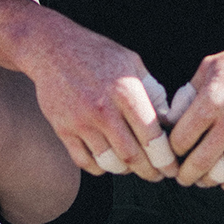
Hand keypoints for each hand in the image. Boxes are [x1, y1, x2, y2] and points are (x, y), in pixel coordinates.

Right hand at [23, 25, 177, 183]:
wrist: (51, 48)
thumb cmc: (97, 53)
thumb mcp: (132, 62)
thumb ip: (152, 91)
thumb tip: (169, 121)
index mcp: (126, 91)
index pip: (152, 137)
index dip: (165, 159)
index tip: (172, 167)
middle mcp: (103, 109)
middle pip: (132, 156)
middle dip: (150, 172)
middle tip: (157, 175)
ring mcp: (81, 121)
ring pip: (109, 163)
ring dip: (125, 171)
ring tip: (133, 166)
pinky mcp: (63, 129)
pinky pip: (84, 161)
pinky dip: (99, 168)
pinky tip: (108, 160)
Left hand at [168, 34, 223, 193]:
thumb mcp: (209, 67)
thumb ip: (188, 95)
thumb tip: (169, 121)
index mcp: (212, 99)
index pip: (181, 140)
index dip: (172, 150)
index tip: (172, 154)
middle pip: (199, 163)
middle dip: (186, 175)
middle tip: (182, 177)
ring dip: (209, 181)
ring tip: (204, 179)